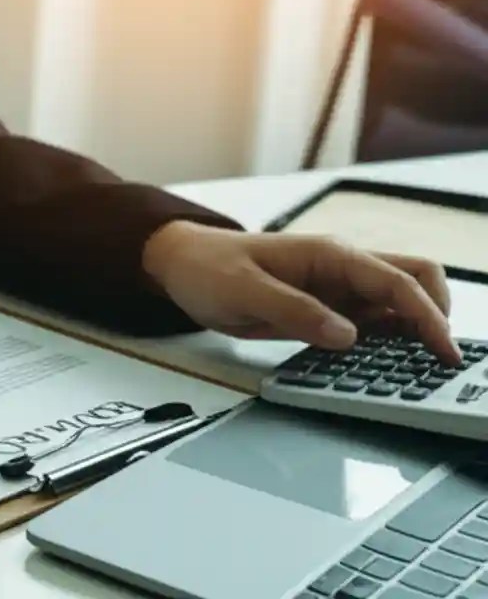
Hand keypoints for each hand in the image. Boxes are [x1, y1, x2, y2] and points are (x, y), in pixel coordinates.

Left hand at [142, 221, 460, 364]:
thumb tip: (347, 335)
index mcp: (330, 255)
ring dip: (412, 334)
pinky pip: (368, 326)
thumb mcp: (244, 290)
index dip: (428, 315)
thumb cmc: (208, 267)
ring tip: (420, 370)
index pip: (398, 281)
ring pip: (396, 307)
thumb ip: (294, 310)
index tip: (444, 350)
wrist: (181, 266)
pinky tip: (384, 367)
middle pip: (414, 282)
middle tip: (438, 361)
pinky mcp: (324, 311)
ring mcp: (336, 291)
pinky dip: (384, 344)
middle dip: (435, 316)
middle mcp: (342, 270)